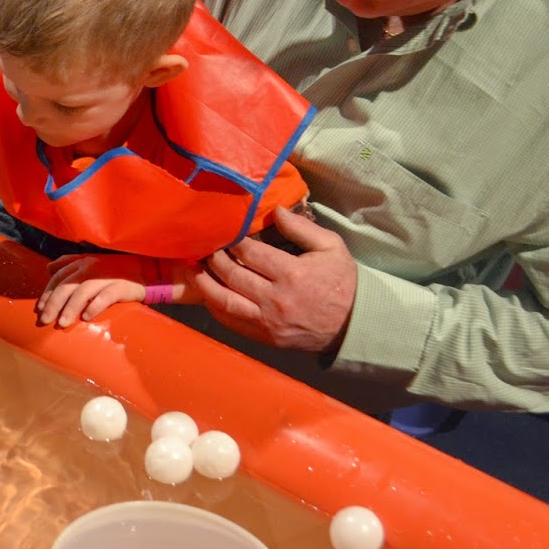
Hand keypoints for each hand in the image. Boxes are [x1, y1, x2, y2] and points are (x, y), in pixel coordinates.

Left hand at [36, 254, 146, 326]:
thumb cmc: (113, 270)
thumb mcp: (90, 262)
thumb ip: (69, 264)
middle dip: (53, 304)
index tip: (39, 309)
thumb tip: (49, 268)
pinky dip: (94, 306)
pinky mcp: (120, 287)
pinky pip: (105, 297)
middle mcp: (91, 268)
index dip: (48, 294)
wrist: (144, 271)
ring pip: (82, 292)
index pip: (59, 278)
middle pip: (67, 286)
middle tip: (44, 320)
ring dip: (70, 308)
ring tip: (62, 323)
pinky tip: (86, 318)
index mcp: (81, 263)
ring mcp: (105, 277)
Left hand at [188, 205, 356, 351]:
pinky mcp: (265, 337)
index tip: (226, 234)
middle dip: (215, 259)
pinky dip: (216, 308)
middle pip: (232, 276)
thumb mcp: (331, 247)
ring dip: (205, 284)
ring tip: (195, 270)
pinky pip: (232, 322)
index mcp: (292, 274)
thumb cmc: (342, 282)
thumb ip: (301, 228)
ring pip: (225, 302)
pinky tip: (208, 294)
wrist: (353, 325)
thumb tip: (276, 210)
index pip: (250, 253)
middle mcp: (276, 299)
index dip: (234, 242)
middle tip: (207, 248)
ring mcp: (268, 321)